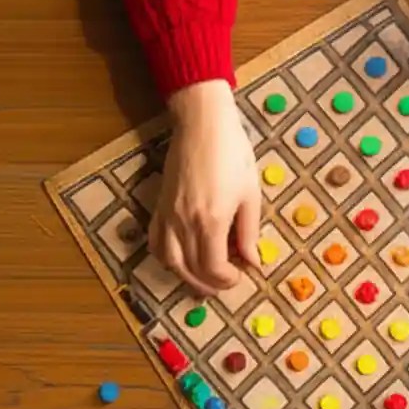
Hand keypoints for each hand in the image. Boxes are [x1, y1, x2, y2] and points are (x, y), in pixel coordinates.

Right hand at [152, 79, 261, 294]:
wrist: (202, 124)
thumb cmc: (233, 153)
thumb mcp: (250, 194)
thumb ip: (249, 233)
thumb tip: (253, 262)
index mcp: (211, 221)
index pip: (213, 268)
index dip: (227, 280)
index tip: (240, 275)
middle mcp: (185, 223)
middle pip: (191, 270)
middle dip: (210, 284)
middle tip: (226, 282)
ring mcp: (168, 216)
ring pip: (170, 262)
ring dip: (187, 276)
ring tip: (204, 278)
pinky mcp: (159, 206)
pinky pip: (155, 243)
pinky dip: (167, 258)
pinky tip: (181, 260)